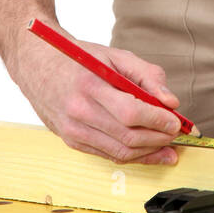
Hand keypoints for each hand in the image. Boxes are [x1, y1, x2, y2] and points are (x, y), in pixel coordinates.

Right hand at [9, 21, 193, 164]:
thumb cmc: (79, 57)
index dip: (158, 121)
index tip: (177, 121)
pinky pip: (107, 156)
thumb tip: (171, 102)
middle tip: (176, 134)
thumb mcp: (115, 56)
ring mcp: (73, 130)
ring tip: (168, 146)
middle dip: (159, 139)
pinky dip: (132, 157)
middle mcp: (79, 111)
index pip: (131, 113)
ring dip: (149, 153)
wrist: (37, 64)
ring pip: (119, 152)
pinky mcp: (71, 141)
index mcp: (90, 86)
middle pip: (127, 137)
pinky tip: (149, 153)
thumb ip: (147, 75)